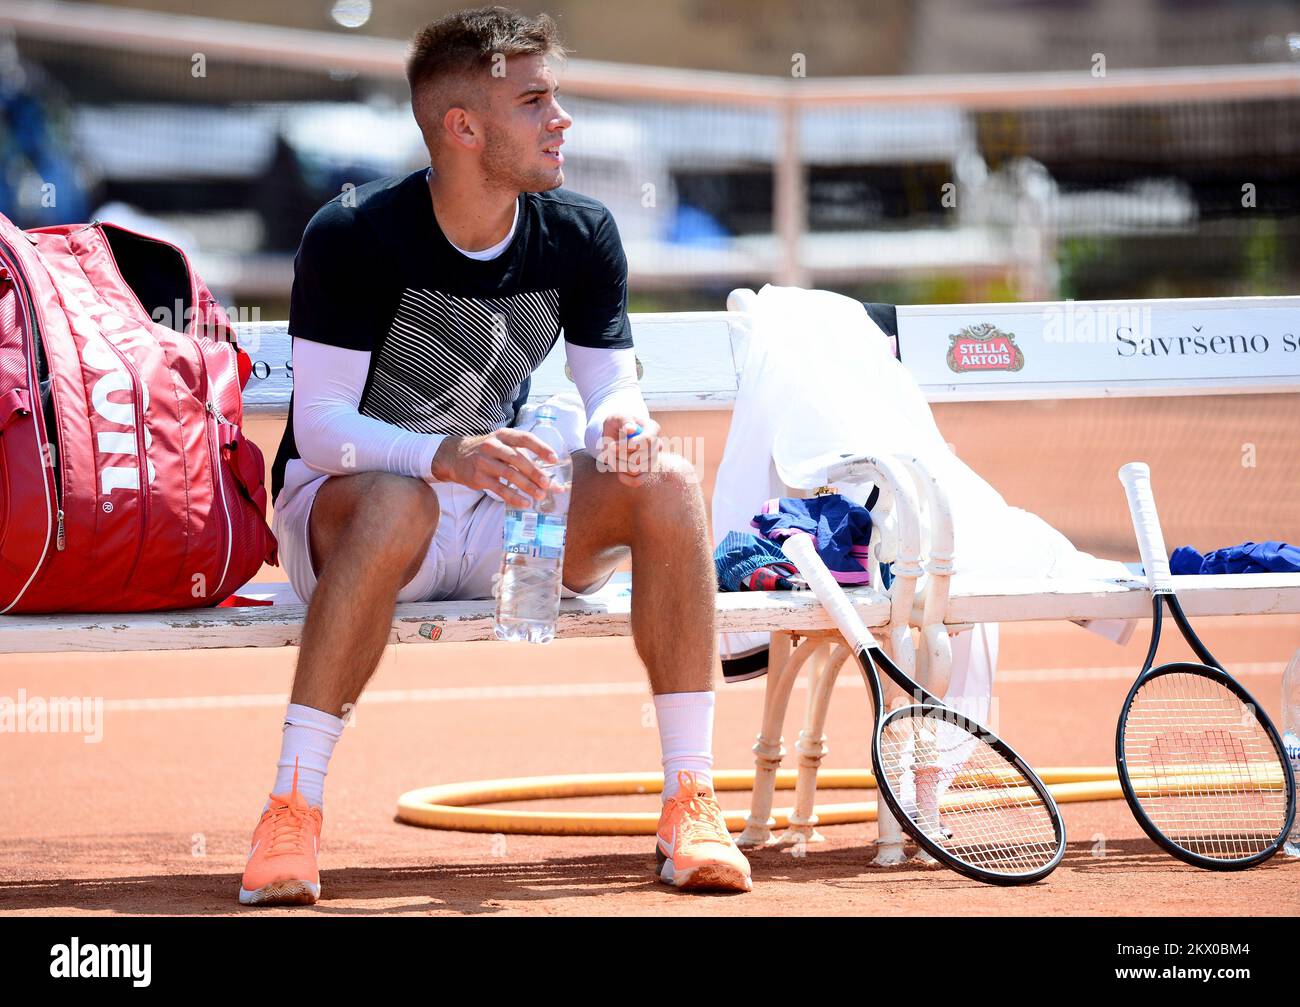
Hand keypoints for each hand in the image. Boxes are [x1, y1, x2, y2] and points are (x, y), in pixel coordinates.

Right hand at [432, 429, 556, 507]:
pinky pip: (499, 488)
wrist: (455, 457)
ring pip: (509, 474)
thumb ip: (524, 458)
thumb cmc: (488, 453)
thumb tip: (550, 479)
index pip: (525, 438)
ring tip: (539, 496)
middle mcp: (493, 445)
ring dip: (527, 486)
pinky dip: (513, 497)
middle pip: (517, 458)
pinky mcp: (478, 477)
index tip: (554, 459)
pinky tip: (524, 503)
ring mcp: (484, 461)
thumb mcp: (503, 446)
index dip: (541, 448)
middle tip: (547, 484)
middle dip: (534, 472)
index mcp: (504, 435)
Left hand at [596, 414, 659, 487]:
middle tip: (609, 448)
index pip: (647, 441)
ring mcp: (653, 460)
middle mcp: (656, 445)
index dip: (629, 446)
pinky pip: (636, 481)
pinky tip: (617, 468)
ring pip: (635, 470)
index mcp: (652, 429)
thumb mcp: (616, 417)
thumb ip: (624, 420)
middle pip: (639, 458)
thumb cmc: (617, 424)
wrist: (616, 434)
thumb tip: (631, 429)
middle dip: (619, 455)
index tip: (612, 445)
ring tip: (612, 455)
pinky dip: (623, 477)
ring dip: (618, 464)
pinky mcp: (646, 472)